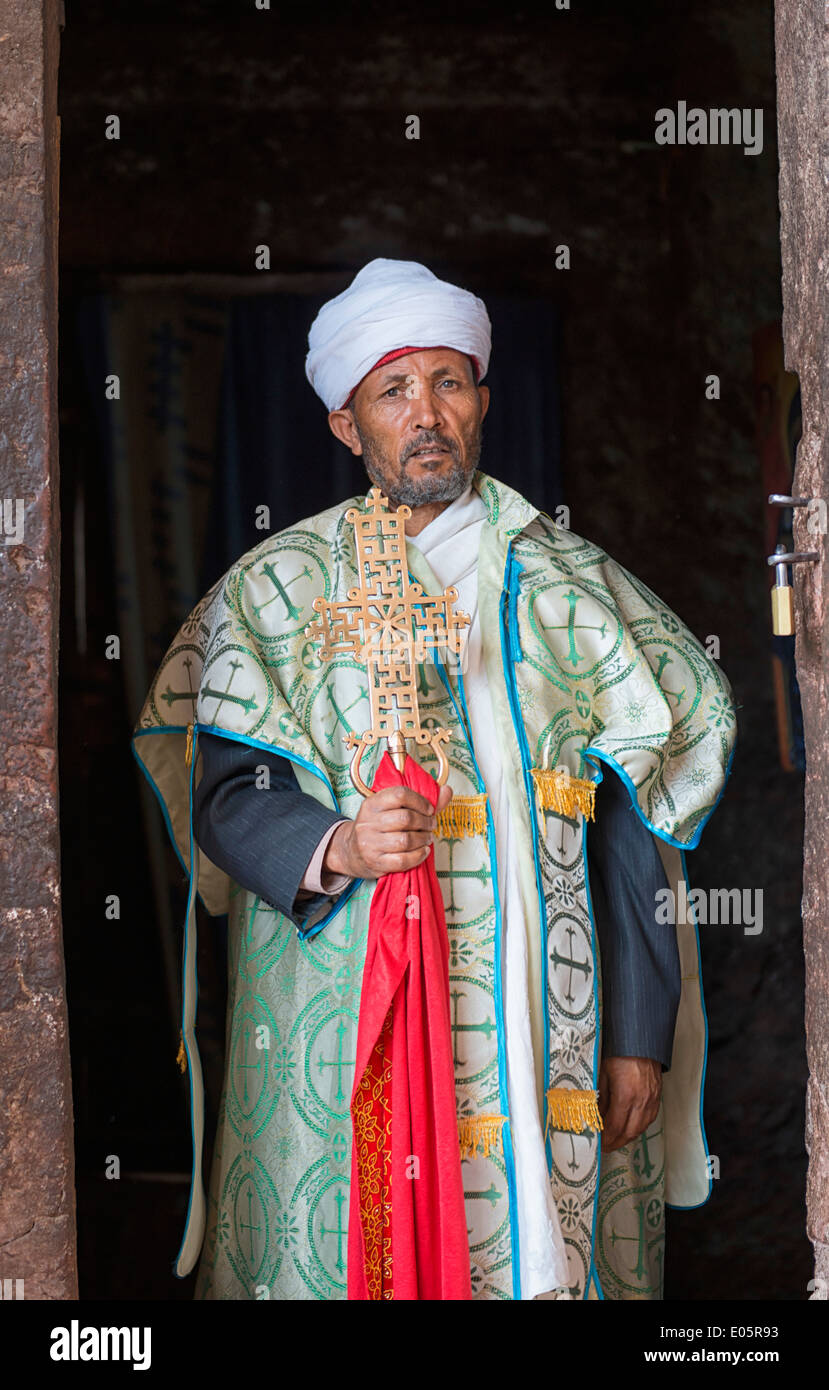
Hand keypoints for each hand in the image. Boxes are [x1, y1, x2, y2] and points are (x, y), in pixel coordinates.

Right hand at [323, 782, 452, 880]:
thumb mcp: (390, 809)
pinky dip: (418, 856)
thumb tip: (447, 791)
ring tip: (427, 838)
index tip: (429, 809)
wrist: (350, 851)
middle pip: (406, 818)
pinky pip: (403, 860)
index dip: (420, 801)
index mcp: (372, 804)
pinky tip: (423, 851)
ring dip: (423, 839)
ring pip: (405, 840)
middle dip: (425, 822)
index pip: (400, 794)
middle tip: (431, 825)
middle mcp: (368, 822)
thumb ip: (421, 801)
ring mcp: (370, 843)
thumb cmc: (376, 828)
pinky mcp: (375, 862)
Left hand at [598, 1056, 661, 1151]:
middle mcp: (640, 1101)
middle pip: (628, 1133)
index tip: (599, 1142)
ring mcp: (651, 1100)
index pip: (614, 1127)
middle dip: (615, 1142)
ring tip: (616, 1140)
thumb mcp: (604, 1075)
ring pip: (640, 1128)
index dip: (606, 1138)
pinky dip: (638, 1128)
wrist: (641, 1041)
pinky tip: (631, 1128)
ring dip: (627, 1137)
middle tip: (605, 1146)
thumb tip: (596, 1115)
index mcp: (625, 1096)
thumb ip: (601, 1098)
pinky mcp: (657, 1097)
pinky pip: (649, 1119)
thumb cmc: (621, 1054)